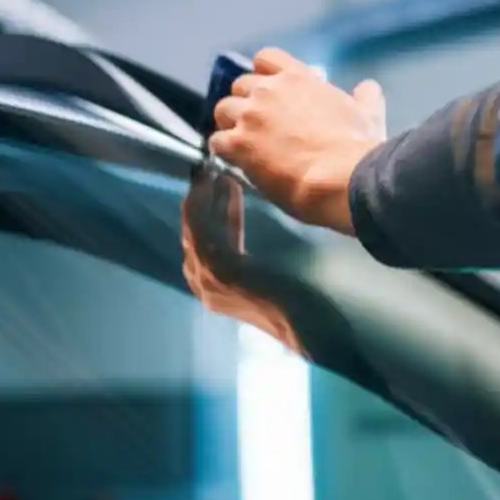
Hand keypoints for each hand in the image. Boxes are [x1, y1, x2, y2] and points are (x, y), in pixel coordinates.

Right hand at [182, 164, 303, 354]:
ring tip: (218, 173)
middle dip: (202, 199)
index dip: (206, 208)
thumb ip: (245, 262)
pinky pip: (206, 232)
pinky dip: (213, 206)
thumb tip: (236, 235)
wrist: (307, 328)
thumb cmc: (293, 305)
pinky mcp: (221, 273)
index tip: (217, 183)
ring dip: (206, 197)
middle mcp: (201, 285)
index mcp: (209, 287)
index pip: (199, 240)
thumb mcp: (260, 278)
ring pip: (195, 228)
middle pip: (192, 231)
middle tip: (213, 171)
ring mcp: (207, 281)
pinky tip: (226, 187)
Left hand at [210, 48, 386, 234]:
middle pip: (239, 85)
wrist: (341, 178)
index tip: (270, 91)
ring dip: (230, 125)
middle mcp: (269, 91)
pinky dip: (223, 150)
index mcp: (298, 78)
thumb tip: (368, 88)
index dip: (263, 74)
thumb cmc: (358, 147)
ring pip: (222, 110)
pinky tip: (235, 161)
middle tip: (258, 124)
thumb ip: (365, 97)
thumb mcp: (368, 114)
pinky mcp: (239, 144)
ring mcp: (251, 116)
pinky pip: (216, 142)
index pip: (265, 59)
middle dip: (245, 102)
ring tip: (243, 143)